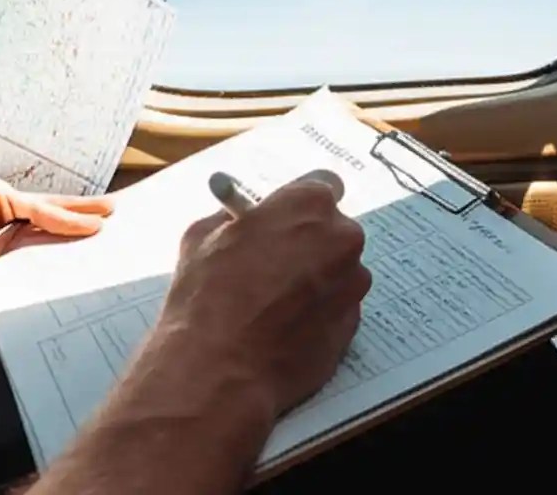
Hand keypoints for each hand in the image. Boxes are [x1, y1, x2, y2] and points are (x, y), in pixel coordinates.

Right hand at [160, 176, 370, 417]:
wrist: (220, 368)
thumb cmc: (208, 295)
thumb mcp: (204, 236)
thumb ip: (236, 219)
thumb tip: (245, 219)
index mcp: (309, 205)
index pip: (321, 187)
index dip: (299, 206)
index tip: (284, 220)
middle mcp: (342, 239)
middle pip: (333, 231)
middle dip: (309, 243)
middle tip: (274, 263)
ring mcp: (352, 286)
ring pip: (338, 272)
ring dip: (317, 280)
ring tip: (275, 304)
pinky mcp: (352, 327)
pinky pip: (337, 308)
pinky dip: (318, 313)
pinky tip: (284, 329)